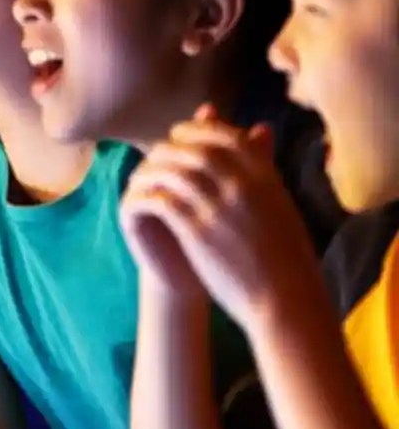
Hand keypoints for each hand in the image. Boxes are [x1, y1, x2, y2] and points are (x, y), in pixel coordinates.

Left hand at [121, 104, 318, 327]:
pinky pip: (165, 200)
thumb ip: (265, 167)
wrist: (286, 300)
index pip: (228, 137)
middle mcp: (244, 185)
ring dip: (154, 170)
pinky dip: (149, 196)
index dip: (199, 130)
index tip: (181, 134)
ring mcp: (220, 207)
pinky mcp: (199, 231)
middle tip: (154, 153)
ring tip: (142, 176)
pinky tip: (141, 201)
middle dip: (171, 147)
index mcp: (267, 178)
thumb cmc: (288, 259)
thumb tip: (262, 128)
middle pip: (197, 149)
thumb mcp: (282, 203)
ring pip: (176, 172)